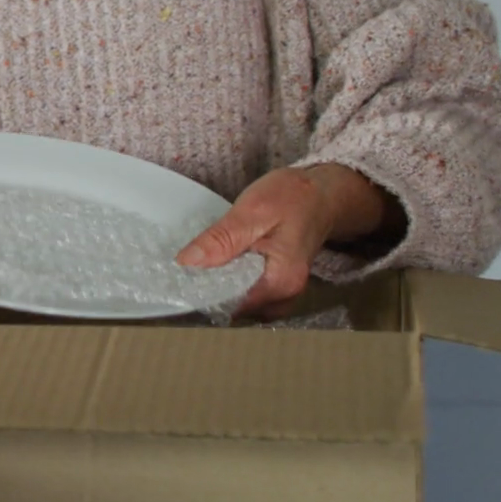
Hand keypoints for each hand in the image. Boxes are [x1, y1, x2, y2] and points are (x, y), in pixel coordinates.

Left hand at [177, 164, 393, 317]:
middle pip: (236, 308)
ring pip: (240, 303)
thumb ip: (222, 238)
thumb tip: (186, 262)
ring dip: (219, 289)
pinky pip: (247, 292)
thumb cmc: (293, 197)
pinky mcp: (276, 285)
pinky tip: (218, 267)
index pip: (232, 304)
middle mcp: (284, 296)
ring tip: (198, 270)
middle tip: (182, 274)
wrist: (322, 192)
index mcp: (280, 282)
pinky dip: (230, 283)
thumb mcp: (253, 211)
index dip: (203, 295)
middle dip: (209, 294)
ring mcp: (282, 293)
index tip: (178, 282)